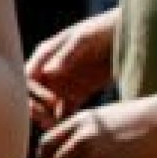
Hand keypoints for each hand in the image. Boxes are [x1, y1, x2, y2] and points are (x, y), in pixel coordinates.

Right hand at [26, 11, 116, 128]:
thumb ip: (67, 54)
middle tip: (51, 122)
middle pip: (31, 95)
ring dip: (48, 118)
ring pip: (45, 107)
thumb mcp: (85, 38)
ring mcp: (62, 83)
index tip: (52, 101)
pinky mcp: (77, 93)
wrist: (130, 34)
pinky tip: (73, 128)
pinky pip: (64, 111)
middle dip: (36, 109)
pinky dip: (64, 121)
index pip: (27, 78)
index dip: (33, 92)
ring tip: (60, 128)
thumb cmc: (104, 29)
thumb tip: (48, 71)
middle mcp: (49, 70)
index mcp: (45, 55)